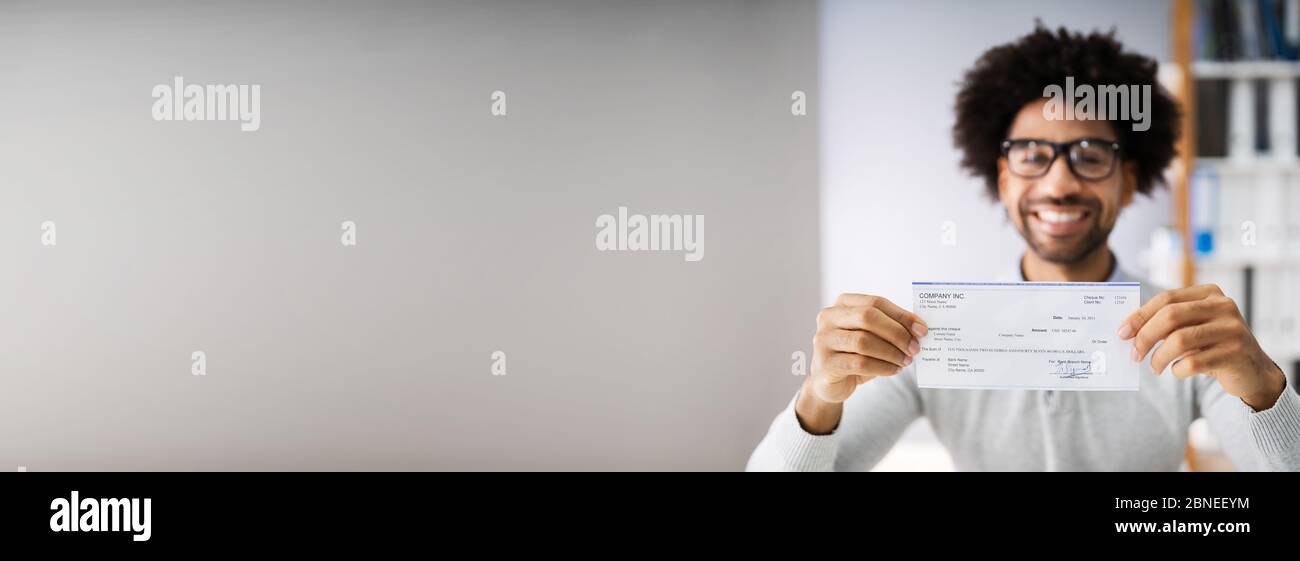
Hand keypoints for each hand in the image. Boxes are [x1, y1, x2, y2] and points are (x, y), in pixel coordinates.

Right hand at [795, 294, 926, 433]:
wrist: (829, 382)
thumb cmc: (854, 354)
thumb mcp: (871, 336)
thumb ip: (889, 328)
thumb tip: (919, 329)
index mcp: (842, 304)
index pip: (876, 302)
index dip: (901, 315)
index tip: (922, 330)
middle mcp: (828, 318)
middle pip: (868, 317)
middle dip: (897, 333)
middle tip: (915, 348)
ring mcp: (823, 340)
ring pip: (864, 341)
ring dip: (891, 352)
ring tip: (906, 361)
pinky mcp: (825, 364)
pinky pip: (859, 363)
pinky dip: (882, 367)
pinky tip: (893, 370)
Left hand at [1117, 284, 1284, 410]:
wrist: (1253, 371)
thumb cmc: (1213, 346)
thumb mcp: (1194, 327)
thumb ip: (1168, 322)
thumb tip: (1127, 330)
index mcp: (1210, 293)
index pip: (1166, 299)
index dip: (1140, 315)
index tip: (1122, 333)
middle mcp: (1224, 306)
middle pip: (1171, 316)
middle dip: (1145, 336)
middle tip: (1133, 354)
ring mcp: (1232, 329)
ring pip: (1180, 340)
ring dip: (1159, 357)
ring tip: (1154, 367)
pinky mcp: (1236, 353)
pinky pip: (1193, 363)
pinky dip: (1178, 370)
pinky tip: (1178, 372)